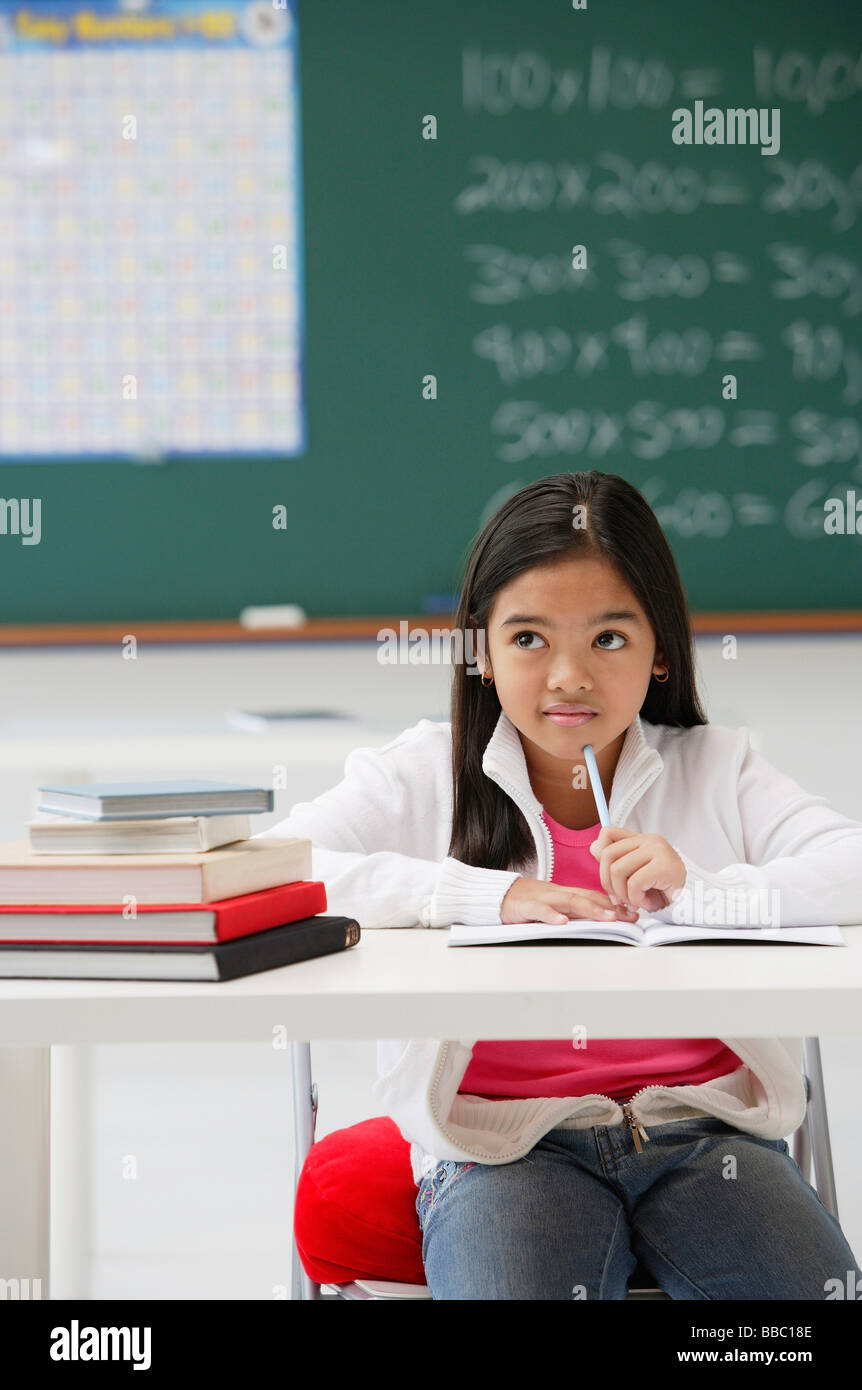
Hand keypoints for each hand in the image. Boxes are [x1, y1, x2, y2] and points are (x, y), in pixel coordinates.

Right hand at [500, 876, 638, 926]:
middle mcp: (559, 894)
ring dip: (591, 909)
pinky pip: (540, 910)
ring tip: (609, 918)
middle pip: (588, 898)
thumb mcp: (555, 905)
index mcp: (567, 895)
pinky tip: (562, 922)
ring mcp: (544, 899)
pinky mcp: (527, 906)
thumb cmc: (529, 901)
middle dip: (611, 907)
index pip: (595, 897)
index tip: (635, 913)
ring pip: (570, 902)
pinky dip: (552, 916)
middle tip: (631, 916)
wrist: (500, 894)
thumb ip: (574, 911)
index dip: (616, 904)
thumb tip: (600, 921)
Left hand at [589, 827, 685, 912]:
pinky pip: (634, 883)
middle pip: (607, 855)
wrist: (691, 902)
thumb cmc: (661, 890)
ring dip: (623, 894)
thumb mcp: (634, 874)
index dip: (600, 854)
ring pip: (618, 870)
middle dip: (608, 882)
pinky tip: (646, 902)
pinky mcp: (664, 866)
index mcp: (640, 839)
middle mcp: (649, 840)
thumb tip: (594, 848)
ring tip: (635, 901)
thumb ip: (615, 860)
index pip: (608, 833)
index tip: (609, 876)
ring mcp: (658, 850)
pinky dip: (636, 899)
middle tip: (620, 897)